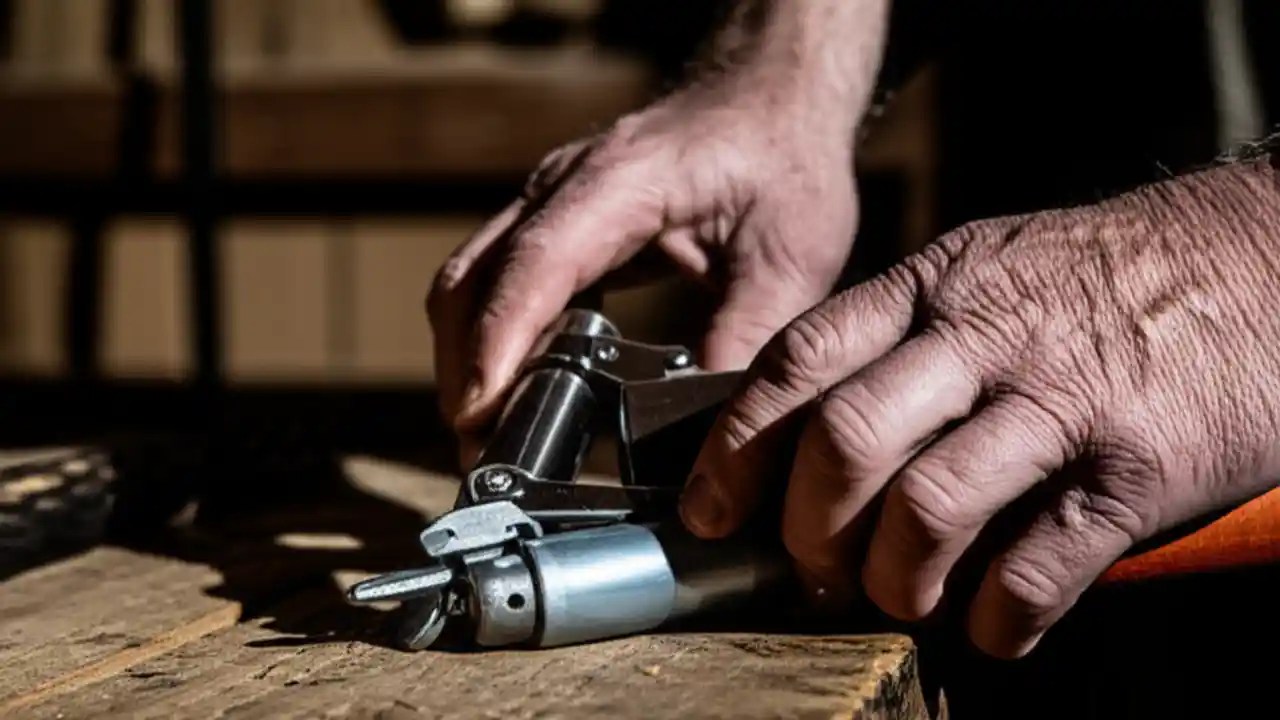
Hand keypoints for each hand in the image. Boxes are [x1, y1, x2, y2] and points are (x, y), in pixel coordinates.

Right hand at [428, 85, 857, 465]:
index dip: (500, 343)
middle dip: (466, 371)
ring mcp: (550, 202)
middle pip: (472, 280)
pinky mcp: (556, 222)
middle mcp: (563, 187)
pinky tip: (518, 389)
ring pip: (471, 282)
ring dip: (469, 359)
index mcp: (619, 185)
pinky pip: (498, 281)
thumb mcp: (790, 258)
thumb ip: (746, 341)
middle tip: (482, 454)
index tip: (480, 412)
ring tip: (490, 438)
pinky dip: (493, 338)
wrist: (773, 94)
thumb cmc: (785, 159)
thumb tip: (706, 430)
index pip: (534, 267)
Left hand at [679, 155, 1279, 656]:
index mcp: (936, 285)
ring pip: (930, 504)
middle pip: (847, 439)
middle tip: (813, 569)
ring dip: (896, 578)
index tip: (710, 509)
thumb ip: (902, 335)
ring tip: (901, 598)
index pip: (801, 360)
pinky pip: (1043, 563)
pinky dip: (999, 615)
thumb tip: (809, 428)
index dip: (738, 446)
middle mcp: (989, 337)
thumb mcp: (989, 267)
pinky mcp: (1142, 468)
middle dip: (809, 527)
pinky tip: (992, 625)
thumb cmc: (1106, 275)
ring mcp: (1066, 401)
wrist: (1264, 253)